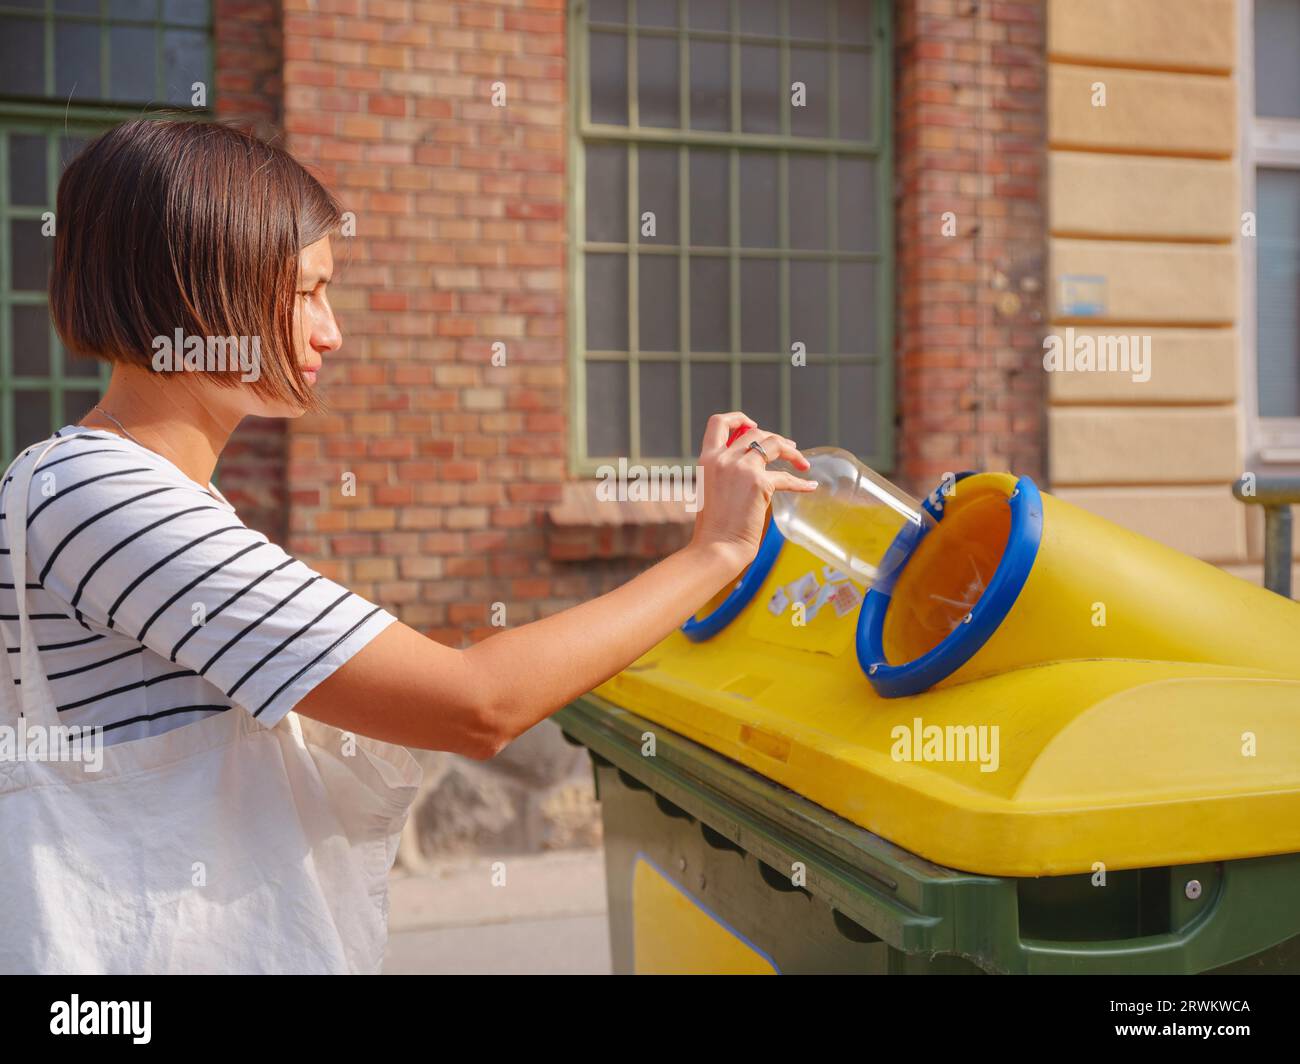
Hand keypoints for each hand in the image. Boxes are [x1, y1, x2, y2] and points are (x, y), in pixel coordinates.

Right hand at [687, 411, 815, 571]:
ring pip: (773, 443)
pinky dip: (801, 482)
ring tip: (803, 464)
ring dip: (792, 451)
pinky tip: (810, 486)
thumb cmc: (715, 527)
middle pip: (754, 431)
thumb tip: (753, 464)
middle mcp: (722, 458)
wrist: (717, 547)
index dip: (739, 418)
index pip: (718, 423)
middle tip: (789, 448)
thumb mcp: (711, 489)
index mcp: (707, 459)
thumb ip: (725, 472)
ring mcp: (741, 468)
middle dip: (775, 437)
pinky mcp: (759, 483)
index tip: (753, 424)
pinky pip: (786, 477)